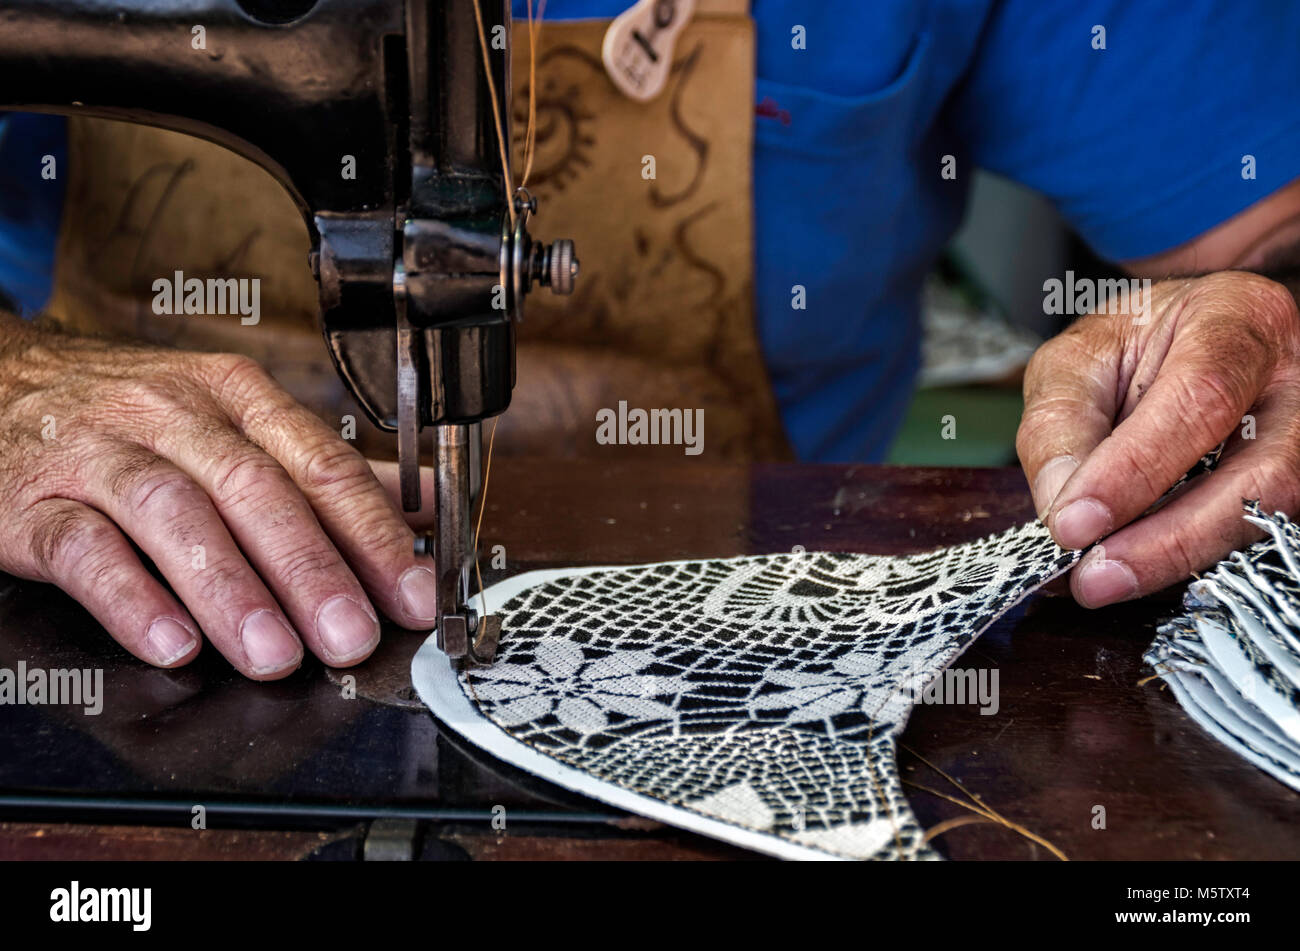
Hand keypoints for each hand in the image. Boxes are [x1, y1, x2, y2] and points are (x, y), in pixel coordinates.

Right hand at [0, 317, 441, 677]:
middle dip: (312, 569)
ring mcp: (99, 455)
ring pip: (174, 515)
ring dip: (231, 589)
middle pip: (255, 490)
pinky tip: (171, 642)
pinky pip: (82, 548)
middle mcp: (174, 416)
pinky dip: (130, 597)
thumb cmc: (134, 416)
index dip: (373, 532)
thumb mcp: (233, 420)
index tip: (411, 593)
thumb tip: (427, 507)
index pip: (321, 463)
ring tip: (274, 655)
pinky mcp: (31, 502)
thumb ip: (324, 470)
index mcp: (239, 398)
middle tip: (350, 637)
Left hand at [1017, 271, 1299, 607]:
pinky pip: (1262, 533)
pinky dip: (1195, 559)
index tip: (1075, 523)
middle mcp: (1298, 380)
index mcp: (1238, 318)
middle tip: (1095, 576)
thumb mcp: (1078, 359)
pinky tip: (1142, 568)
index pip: (1200, 396)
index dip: (1136, 469)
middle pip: (1260, 474)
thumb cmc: (1136, 345)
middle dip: (1171, 539)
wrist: (1191, 339)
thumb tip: (1063, 509)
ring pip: (1270, 514)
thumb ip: (1061, 424)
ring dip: (1181, 558)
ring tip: (1105, 579)